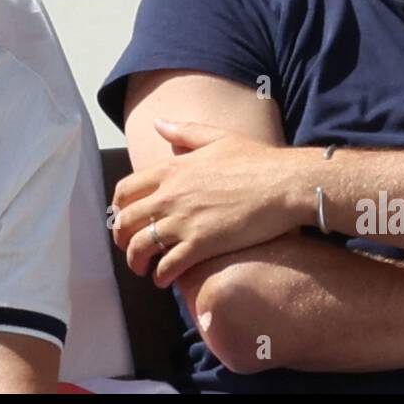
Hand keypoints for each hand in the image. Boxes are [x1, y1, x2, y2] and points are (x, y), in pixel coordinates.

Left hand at [110, 120, 298, 287]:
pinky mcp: (201, 244)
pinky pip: (167, 266)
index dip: (118, 208)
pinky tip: (164, 280)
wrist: (285, 183)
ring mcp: (184, 221)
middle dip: (121, 238)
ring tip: (143, 269)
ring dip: (136, 261)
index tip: (123, 218)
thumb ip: (184, 132)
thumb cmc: (258, 160)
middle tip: (129, 248)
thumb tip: (158, 123)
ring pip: (140, 246)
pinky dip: (160, 276)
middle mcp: (170, 195)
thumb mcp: (218, 137)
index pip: (125, 190)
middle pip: (125, 220)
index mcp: (171, 169)